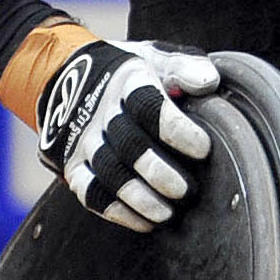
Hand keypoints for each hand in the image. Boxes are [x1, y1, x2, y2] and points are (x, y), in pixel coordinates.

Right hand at [34, 39, 220, 232]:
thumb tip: (208, 82)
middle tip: (185, 190)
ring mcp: (83, 141)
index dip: (176, 129)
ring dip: (138, 198)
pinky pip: (89, 192)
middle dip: (157, 171)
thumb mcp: (160, 58)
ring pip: (107, 173)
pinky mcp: (72, 164)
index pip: (148, 105)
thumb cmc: (135, 72)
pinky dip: (115, 211)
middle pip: (126, 146)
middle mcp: (100, 113)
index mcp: (127, 81)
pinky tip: (144, 221)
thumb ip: (187, 67)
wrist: (72, 75)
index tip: (203, 148)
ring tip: (166, 213)